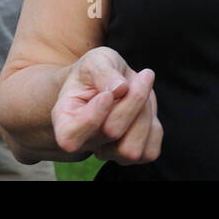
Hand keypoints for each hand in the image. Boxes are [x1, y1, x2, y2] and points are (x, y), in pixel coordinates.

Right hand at [52, 47, 161, 164]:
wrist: (109, 82)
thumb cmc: (96, 72)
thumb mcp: (96, 60)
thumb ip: (103, 72)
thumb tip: (120, 88)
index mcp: (65, 118)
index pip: (70, 137)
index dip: (92, 117)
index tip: (107, 93)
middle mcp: (84, 141)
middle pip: (112, 131)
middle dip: (133, 99)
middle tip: (144, 75)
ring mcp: (107, 152)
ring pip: (132, 149)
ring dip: (146, 114)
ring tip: (144, 92)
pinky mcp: (130, 158)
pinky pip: (149, 152)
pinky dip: (154, 128)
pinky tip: (145, 111)